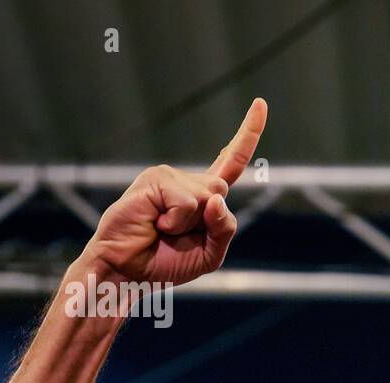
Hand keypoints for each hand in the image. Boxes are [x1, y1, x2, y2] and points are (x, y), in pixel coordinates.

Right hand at [79, 97, 267, 286]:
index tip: (260, 103)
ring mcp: (169, 176)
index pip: (232, 162)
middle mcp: (187, 181)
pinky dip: (177, 221)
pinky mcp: (155, 179)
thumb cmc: (165, 263)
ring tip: (163, 230)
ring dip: (190, 224)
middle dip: (210, 222)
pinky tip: (156, 224)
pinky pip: (188, 202)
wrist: (128, 271)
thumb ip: (224, 229)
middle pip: (222, 191)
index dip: (248, 134)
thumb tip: (217, 199)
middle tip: (177, 235)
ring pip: (208, 197)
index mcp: (203, 196)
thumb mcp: (210, 254)